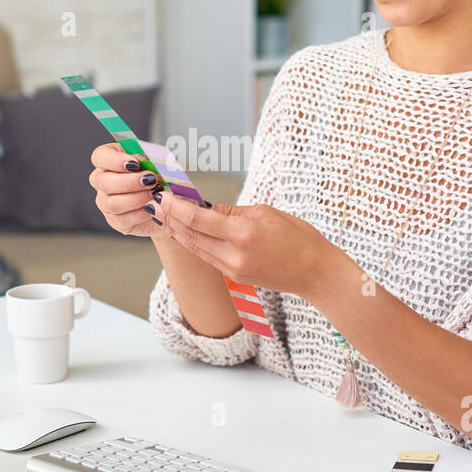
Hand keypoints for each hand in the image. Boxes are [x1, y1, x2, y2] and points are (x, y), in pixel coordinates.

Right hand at [87, 142, 169, 239]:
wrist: (164, 200)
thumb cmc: (156, 175)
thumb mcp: (154, 161)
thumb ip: (149, 158)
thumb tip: (154, 161)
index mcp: (108, 160)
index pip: (99, 157)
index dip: (114, 160)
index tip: (134, 164)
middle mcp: (101, 181)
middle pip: (103, 182)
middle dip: (129, 182)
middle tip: (150, 180)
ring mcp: (105, 202)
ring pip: (112, 203)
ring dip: (136, 198)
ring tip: (154, 194)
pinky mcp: (115, 220)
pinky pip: (122, 219)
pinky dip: (140, 214)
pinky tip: (152, 207)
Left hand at [154, 191, 342, 299]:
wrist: (314, 271)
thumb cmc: (298, 237)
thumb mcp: (265, 213)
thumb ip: (231, 212)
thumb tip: (205, 207)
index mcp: (243, 233)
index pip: (198, 219)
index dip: (176, 206)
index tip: (164, 195)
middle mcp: (234, 254)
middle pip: (190, 235)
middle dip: (170, 218)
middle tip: (156, 203)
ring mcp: (232, 269)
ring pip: (195, 248)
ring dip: (177, 231)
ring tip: (163, 216)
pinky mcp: (234, 276)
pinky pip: (207, 257)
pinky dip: (193, 243)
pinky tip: (184, 232)